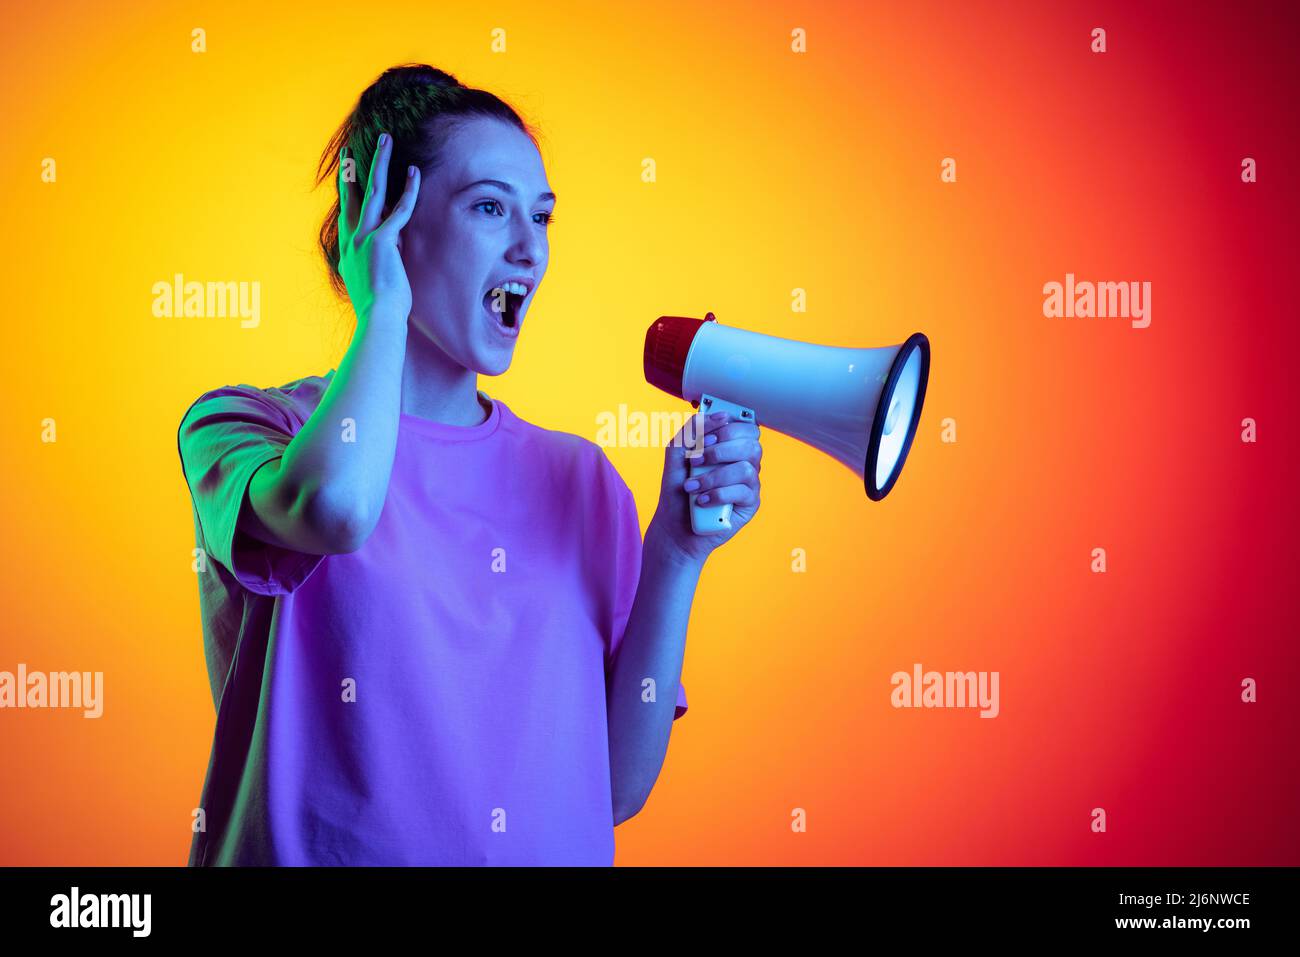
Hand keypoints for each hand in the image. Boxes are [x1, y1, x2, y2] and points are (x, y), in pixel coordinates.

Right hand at [337, 132, 420, 327]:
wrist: (379, 319)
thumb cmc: (380, 309)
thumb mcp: (375, 281)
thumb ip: (380, 260)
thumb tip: (391, 249)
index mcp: (349, 250)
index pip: (346, 213)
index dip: (346, 192)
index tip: (345, 175)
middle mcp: (352, 239)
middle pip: (352, 195)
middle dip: (353, 169)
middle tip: (351, 148)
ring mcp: (365, 238)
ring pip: (373, 191)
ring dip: (380, 163)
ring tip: (386, 140)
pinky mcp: (383, 240)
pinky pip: (399, 209)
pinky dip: (408, 190)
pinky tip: (414, 171)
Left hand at [648, 411, 762, 565]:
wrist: (674, 525)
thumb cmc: (678, 489)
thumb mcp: (677, 453)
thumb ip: (692, 429)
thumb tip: (719, 416)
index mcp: (731, 447)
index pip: (746, 427)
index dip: (729, 428)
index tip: (705, 438)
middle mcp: (744, 462)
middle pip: (751, 445)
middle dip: (720, 450)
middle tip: (696, 461)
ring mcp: (749, 484)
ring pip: (746, 468)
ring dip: (714, 476)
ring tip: (692, 487)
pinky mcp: (749, 504)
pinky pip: (743, 492)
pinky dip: (719, 494)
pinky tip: (703, 500)